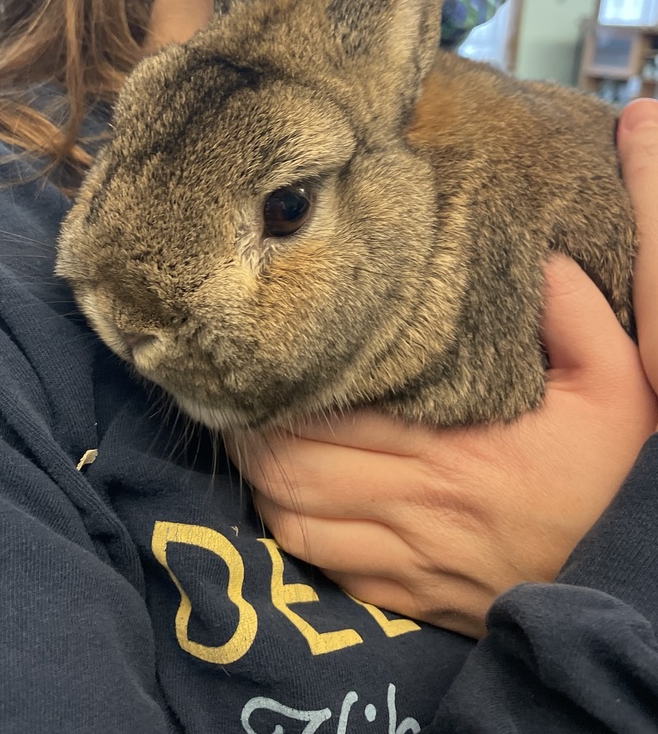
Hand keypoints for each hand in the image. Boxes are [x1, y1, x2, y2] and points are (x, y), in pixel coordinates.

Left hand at [229, 106, 657, 637]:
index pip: (329, 420)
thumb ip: (573, 313)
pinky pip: (326, 568)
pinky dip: (294, 531)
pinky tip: (294, 497)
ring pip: (294, 525)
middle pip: (292, 474)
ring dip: (262, 483)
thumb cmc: (610, 474)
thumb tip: (533, 257)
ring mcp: (408, 563)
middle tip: (238, 397)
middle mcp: (417, 511)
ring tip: (254, 441)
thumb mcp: (617, 383)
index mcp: (455, 453)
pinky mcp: (410, 599)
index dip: (279, 396)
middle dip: (249, 436)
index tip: (260, 364)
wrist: (630, 573)